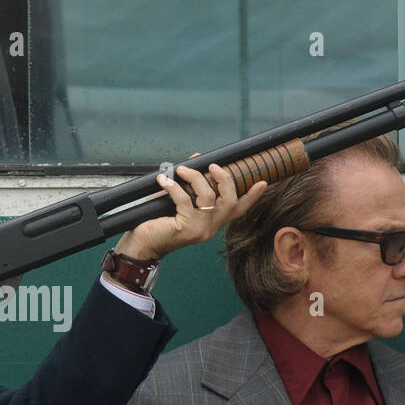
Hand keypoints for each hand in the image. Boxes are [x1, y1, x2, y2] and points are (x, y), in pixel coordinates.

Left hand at [114, 153, 266, 259]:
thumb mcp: (178, 201)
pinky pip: (185, 200)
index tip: (263, 182)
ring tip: (181, 170)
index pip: (238, 210)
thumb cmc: (158, 223)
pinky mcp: (187, 229)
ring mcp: (201, 230)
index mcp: (212, 223)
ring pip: (209, 197)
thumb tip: (196, 159)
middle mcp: (211, 228)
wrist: (142, 245)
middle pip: (230, 201)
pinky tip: (163, 180)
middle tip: (211, 166)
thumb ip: (190, 185)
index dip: (252, 197)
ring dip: (195, 178)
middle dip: (224, 179)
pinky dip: (174, 186)